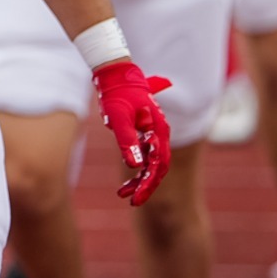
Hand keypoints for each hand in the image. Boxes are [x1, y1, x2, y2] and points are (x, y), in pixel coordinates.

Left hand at [94, 61, 171, 205]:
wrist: (116, 76)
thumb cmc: (117, 95)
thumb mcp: (119, 119)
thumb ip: (127, 141)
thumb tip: (135, 166)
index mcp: (158, 131)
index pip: (158, 165)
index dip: (148, 184)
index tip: (136, 199)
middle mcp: (160, 133)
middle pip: (158, 167)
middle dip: (145, 185)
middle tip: (131, 201)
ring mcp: (154, 133)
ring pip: (151, 163)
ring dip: (140, 179)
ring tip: (123, 193)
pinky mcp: (145, 132)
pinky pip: (144, 155)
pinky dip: (136, 168)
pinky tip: (126, 179)